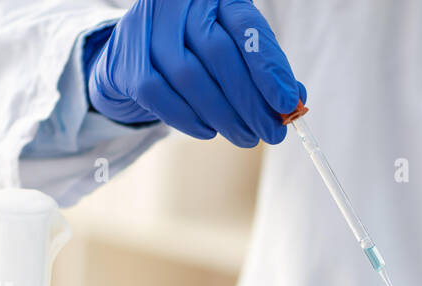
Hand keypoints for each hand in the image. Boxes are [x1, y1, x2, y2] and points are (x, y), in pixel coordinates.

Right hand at [86, 0, 304, 146]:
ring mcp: (147, 28)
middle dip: (250, 102)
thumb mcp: (235, 49)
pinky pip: (159, 96)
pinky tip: (208, 131)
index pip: (246, 28)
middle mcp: (178, 3)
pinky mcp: (127, 59)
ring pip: (189, 78)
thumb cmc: (197, 52)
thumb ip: (263, 70)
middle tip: (271, 133)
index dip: (269, 68)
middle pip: (219, 55)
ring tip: (244, 136)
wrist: (136, 54)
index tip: (287, 104)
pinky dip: (188, 120)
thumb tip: (294, 102)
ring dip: (223, 116)